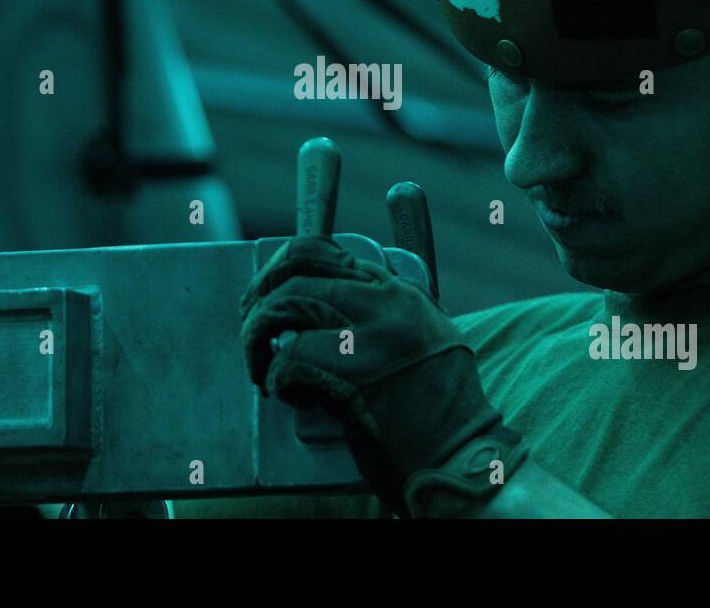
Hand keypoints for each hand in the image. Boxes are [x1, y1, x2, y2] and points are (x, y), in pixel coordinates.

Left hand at [240, 234, 522, 515]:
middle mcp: (385, 305)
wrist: (458, 456)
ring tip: (262, 364)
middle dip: (262, 294)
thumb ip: (384, 313)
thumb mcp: (426, 338)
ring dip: (258, 337)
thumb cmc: (438, 407)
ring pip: (286, 305)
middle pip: (299, 270)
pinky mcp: (351, 376)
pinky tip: (290, 394)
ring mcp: (368, 337)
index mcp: (400, 293)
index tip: (269, 288)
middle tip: (251, 323)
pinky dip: (279, 379)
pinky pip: (290, 359)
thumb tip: (325, 300)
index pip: (330, 253)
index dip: (288, 266)